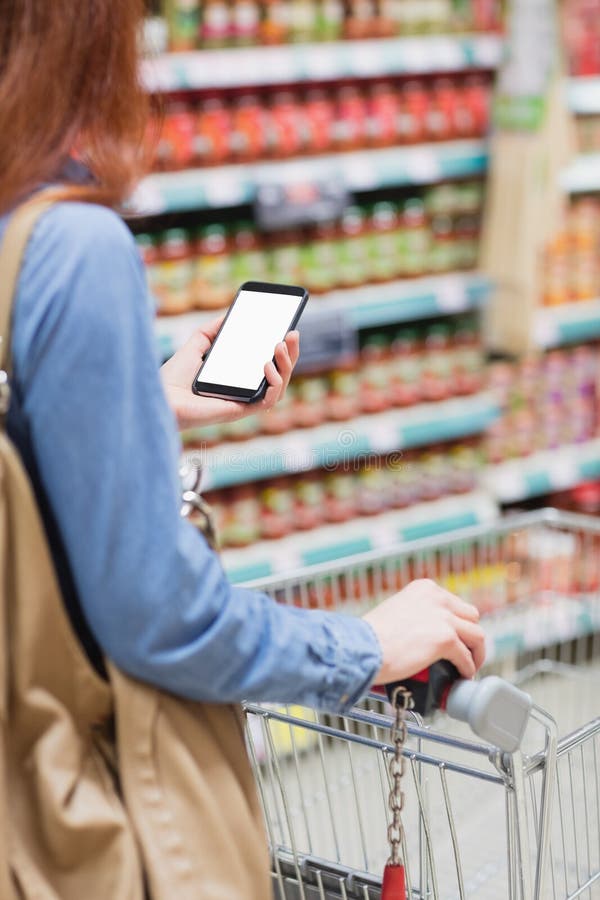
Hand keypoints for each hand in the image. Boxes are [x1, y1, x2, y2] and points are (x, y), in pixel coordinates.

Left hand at [161, 317, 299, 429]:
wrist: (161, 394)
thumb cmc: (174, 376)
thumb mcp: (197, 343)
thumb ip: (213, 330)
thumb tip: (228, 315)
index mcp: (238, 378)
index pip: (269, 365)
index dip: (283, 351)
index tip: (288, 330)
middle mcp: (244, 391)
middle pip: (280, 375)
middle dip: (292, 354)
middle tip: (293, 334)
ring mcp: (244, 402)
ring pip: (279, 388)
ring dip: (286, 366)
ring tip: (280, 347)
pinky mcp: (240, 410)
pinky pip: (268, 401)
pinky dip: (274, 384)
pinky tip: (268, 366)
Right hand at [362, 579, 485, 683]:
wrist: (361, 648)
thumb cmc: (369, 637)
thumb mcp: (395, 612)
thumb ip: (414, 616)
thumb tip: (424, 636)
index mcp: (424, 589)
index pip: (455, 604)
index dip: (459, 624)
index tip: (456, 639)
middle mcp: (436, 597)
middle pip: (471, 617)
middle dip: (470, 637)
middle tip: (465, 654)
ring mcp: (443, 617)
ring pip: (477, 636)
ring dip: (475, 654)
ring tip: (467, 669)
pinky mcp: (445, 638)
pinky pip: (466, 657)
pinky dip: (466, 669)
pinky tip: (461, 677)